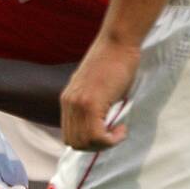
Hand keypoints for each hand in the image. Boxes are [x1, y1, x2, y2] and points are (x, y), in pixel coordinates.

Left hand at [60, 34, 139, 149]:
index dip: (87, 141)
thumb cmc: (115, 61)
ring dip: (104, 144)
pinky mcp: (90, 103)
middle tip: (113, 136)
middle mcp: (69, 104)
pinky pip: (96, 135)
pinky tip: (122, 129)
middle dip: (95, 146)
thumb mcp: (97, 87)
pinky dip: (110, 140)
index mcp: (67, 100)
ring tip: (119, 131)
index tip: (105, 133)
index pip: (69, 135)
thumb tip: (101, 125)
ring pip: (84, 142)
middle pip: (74, 143)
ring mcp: (77, 104)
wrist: (119, 42)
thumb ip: (92, 105)